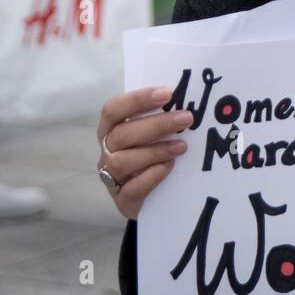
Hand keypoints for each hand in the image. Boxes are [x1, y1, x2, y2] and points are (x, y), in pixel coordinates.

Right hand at [98, 86, 194, 219]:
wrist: (153, 200)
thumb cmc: (153, 158)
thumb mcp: (154, 137)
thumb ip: (161, 119)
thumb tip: (187, 100)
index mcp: (111, 131)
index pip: (113, 110)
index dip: (137, 100)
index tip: (167, 93)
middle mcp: (107, 152)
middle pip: (120, 134)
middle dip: (155, 124)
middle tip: (186, 118)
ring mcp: (111, 177)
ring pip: (121, 161)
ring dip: (155, 151)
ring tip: (182, 146)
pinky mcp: (122, 201)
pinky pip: (131, 188)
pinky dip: (152, 175)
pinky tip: (170, 167)